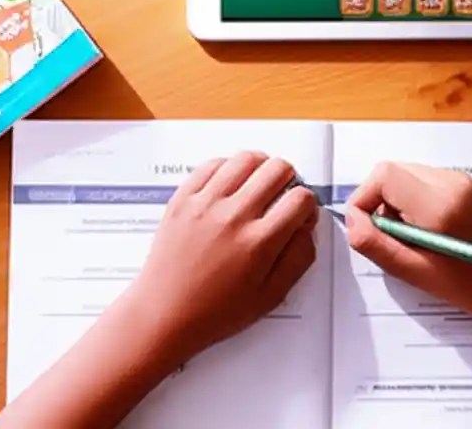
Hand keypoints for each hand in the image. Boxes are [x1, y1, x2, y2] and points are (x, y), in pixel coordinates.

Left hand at [126, 152, 318, 361]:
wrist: (164, 313)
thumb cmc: (212, 311)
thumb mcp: (269, 296)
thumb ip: (298, 259)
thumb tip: (306, 228)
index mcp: (259, 243)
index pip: (301, 199)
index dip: (307, 203)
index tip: (300, 212)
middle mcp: (233, 217)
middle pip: (277, 169)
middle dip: (288, 179)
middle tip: (282, 193)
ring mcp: (205, 204)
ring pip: (246, 158)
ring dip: (260, 166)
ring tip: (258, 182)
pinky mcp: (182, 199)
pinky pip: (211, 164)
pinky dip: (227, 167)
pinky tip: (230, 182)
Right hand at [345, 162, 471, 317]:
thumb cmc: (467, 285)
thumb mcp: (412, 271)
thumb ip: (374, 243)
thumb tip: (352, 220)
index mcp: (439, 204)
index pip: (384, 175)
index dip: (365, 198)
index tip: (366, 226)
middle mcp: (451, 182)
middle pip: (392, 172)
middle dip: (380, 201)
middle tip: (389, 236)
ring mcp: (460, 181)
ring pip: (405, 175)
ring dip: (396, 202)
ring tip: (409, 236)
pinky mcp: (464, 185)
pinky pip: (422, 182)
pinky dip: (412, 201)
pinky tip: (424, 229)